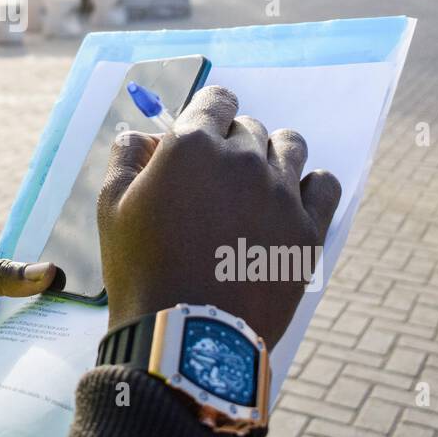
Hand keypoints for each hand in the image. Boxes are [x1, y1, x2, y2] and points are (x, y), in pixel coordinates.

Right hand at [97, 85, 340, 348]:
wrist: (187, 336)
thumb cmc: (141, 270)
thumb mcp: (112, 209)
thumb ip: (126, 159)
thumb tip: (141, 135)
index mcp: (192, 146)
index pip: (218, 100)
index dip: (209, 113)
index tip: (205, 132)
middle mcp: (242, 159)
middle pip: (250, 127)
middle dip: (232, 143)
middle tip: (216, 181)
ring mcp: (280, 193)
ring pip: (290, 145)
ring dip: (273, 154)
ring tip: (256, 185)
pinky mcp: (307, 229)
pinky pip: (325, 184)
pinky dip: (311, 185)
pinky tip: (291, 201)